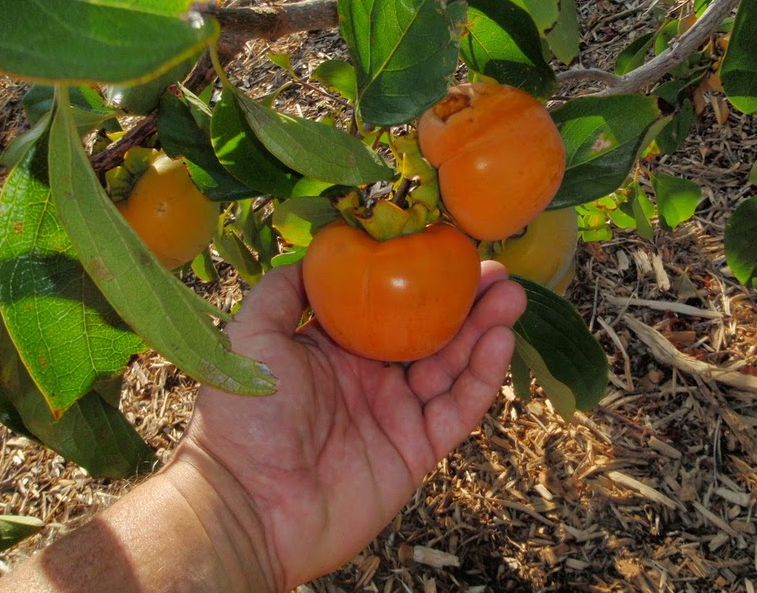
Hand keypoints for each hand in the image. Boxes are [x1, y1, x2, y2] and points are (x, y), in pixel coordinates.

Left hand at [179, 260, 525, 589]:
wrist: (249, 504)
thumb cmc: (245, 417)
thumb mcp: (253, 336)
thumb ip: (282, 292)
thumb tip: (314, 256)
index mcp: (337, 348)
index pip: (391, 307)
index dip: (422, 281)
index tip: (450, 251)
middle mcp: (371, 377)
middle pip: (431, 333)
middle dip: (467, 302)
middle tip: (499, 273)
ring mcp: (396, 414)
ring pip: (451, 366)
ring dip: (484, 332)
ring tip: (511, 299)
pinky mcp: (415, 451)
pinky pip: (456, 409)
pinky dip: (481, 378)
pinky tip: (499, 343)